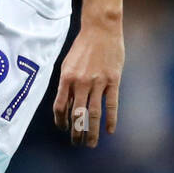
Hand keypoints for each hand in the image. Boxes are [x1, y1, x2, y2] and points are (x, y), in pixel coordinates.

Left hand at [52, 20, 123, 146]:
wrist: (101, 29)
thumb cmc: (83, 47)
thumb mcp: (68, 64)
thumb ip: (67, 84)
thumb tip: (67, 105)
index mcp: (66, 78)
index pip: (60, 107)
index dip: (61, 121)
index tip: (64, 129)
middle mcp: (80, 82)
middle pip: (76, 115)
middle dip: (76, 132)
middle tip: (77, 143)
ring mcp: (98, 82)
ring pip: (93, 114)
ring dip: (91, 132)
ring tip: (90, 144)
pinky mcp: (113, 80)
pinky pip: (111, 105)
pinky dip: (110, 120)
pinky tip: (109, 131)